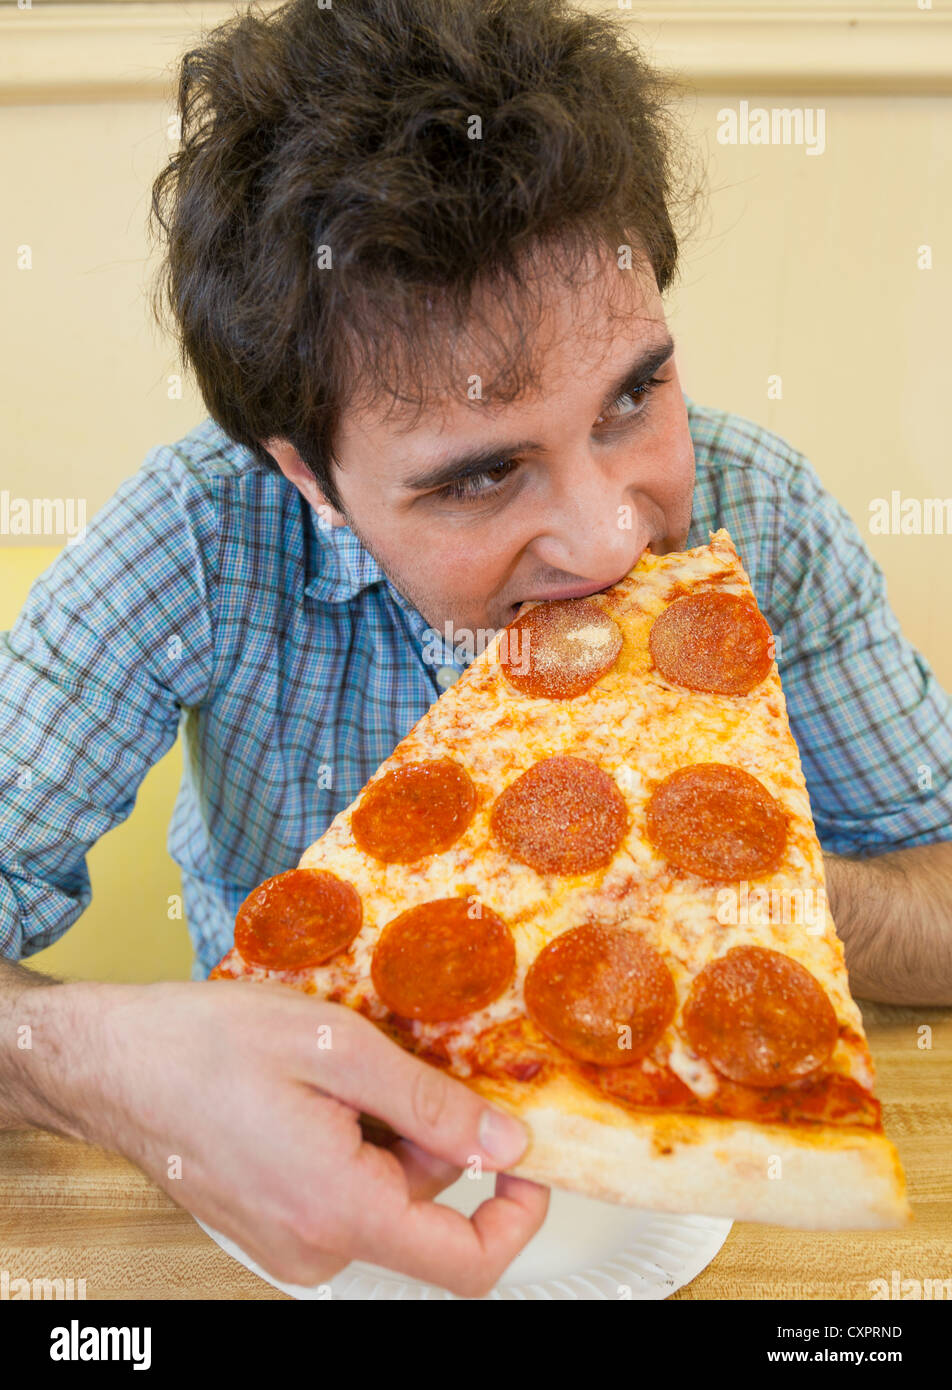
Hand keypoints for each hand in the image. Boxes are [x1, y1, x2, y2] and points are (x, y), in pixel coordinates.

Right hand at [28, 979, 549, 1297]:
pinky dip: (350, 1139)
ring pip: (383, 1192)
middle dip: (429, 1133)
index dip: (517, 1216)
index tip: (526, 1160)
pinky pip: (343, 1191)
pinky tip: (312, 1090)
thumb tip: (507, 1143)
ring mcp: (289, 1241)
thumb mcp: (338, 1049)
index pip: (466, 1263)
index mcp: (340, 1210)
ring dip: (384, 1129)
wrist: (113, 1062)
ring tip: (336, 1069)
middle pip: (423, 1208)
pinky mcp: (272, 1224)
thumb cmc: (204, 1046)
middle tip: (394, 1059)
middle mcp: (315, 1246)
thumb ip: (432, 1102)